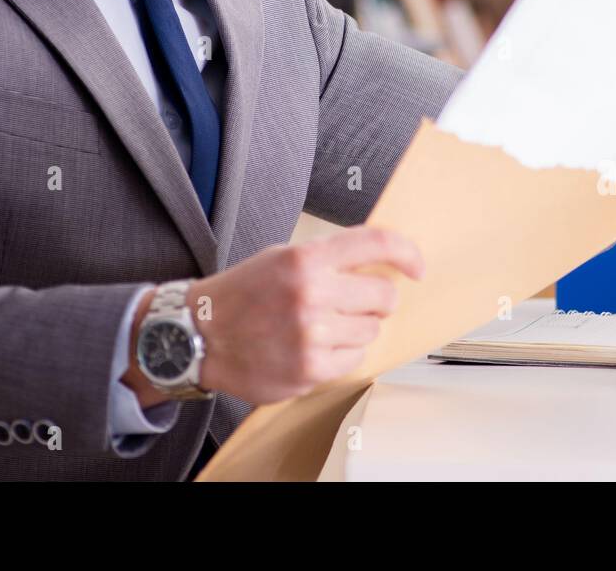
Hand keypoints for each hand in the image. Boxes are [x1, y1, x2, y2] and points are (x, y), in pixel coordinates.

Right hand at [126, 226, 423, 406]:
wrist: (199, 334)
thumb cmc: (241, 293)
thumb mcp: (281, 257)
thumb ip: (329, 256)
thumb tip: (379, 262)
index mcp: (305, 259)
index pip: (376, 245)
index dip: (406, 253)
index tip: (416, 266)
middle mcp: (311, 295)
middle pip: (384, 297)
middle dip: (377, 300)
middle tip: (358, 302)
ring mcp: (311, 335)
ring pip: (371, 330)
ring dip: (356, 328)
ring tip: (323, 325)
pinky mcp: (310, 370)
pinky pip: (353, 360)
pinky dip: (342, 353)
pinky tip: (315, 345)